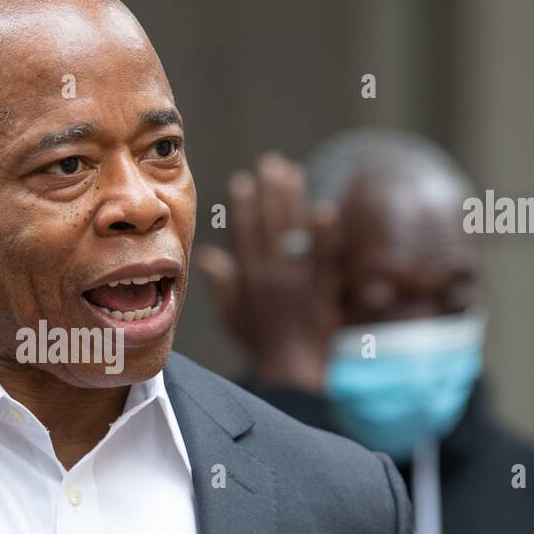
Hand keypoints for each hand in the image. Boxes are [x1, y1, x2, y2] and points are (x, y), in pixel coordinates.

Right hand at [196, 152, 340, 392]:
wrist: (292, 368)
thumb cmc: (259, 342)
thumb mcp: (232, 315)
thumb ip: (223, 285)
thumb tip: (208, 256)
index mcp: (249, 280)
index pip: (245, 235)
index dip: (244, 206)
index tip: (243, 181)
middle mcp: (271, 276)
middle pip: (270, 225)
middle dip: (270, 192)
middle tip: (272, 164)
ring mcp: (297, 281)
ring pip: (294, 233)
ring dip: (293, 201)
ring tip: (293, 173)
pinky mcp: (322, 289)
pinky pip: (323, 256)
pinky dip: (324, 234)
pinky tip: (325, 209)